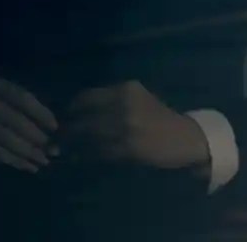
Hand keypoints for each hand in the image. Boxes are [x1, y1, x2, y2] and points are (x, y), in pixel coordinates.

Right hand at [0, 77, 58, 172]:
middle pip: (15, 121)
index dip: (41, 113)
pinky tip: (30, 166)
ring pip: (6, 140)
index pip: (23, 99)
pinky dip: (15, 161)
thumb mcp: (17, 95)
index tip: (55, 127)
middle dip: (37, 137)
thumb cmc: (4, 101)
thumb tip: (55, 128)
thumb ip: (34, 106)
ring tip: (45, 161)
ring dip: (28, 153)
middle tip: (54, 150)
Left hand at [62, 80, 208, 171]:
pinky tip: (82, 159)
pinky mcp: (128, 147)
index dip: (72, 109)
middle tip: (59, 139)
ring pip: (88, 136)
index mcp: (127, 89)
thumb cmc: (161, 119)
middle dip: (68, 130)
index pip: (87, 97)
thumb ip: (113, 101)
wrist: (187, 138)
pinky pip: (98, 152)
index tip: (65, 119)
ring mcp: (125, 126)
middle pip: (83, 117)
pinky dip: (86, 156)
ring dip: (74, 145)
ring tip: (66, 151)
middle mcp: (124, 104)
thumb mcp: (140, 100)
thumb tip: (79, 111)